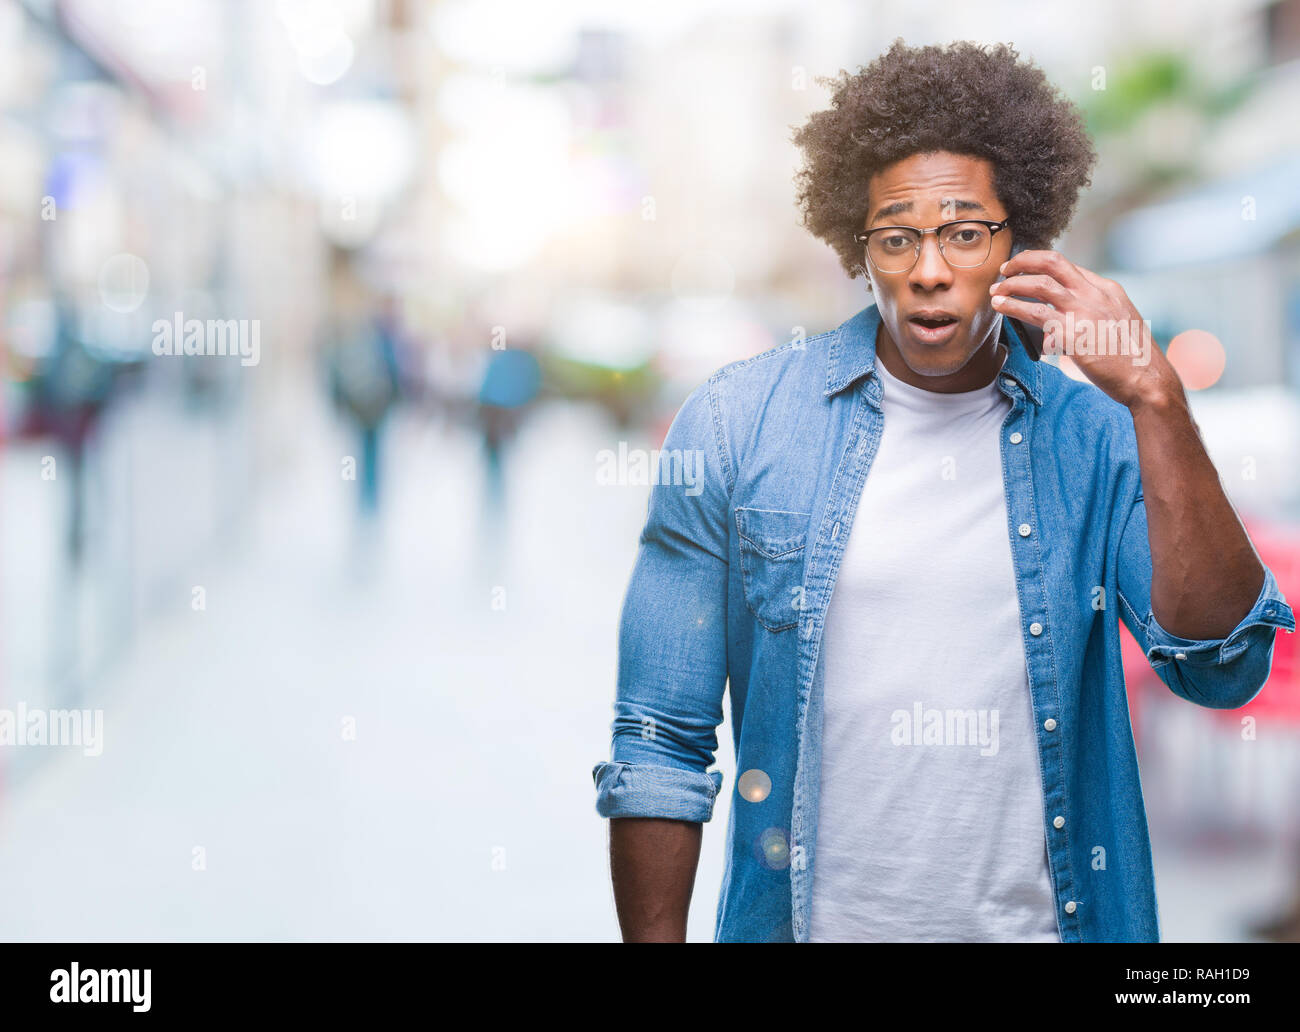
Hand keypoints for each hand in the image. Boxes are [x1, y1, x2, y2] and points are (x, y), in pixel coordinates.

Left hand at [989, 250, 1181, 409]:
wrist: (1147, 380)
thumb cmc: (1131, 360)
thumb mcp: (1116, 324)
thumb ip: (1092, 315)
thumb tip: (1060, 323)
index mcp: (1108, 290)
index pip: (1069, 267)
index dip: (1041, 264)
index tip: (1024, 269)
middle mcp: (1096, 294)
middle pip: (1053, 263)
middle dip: (1024, 261)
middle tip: (1005, 269)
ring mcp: (1084, 311)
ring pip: (1040, 284)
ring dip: (1012, 285)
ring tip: (996, 292)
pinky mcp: (1073, 333)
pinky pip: (1035, 313)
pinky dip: (1013, 306)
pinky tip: (1001, 308)